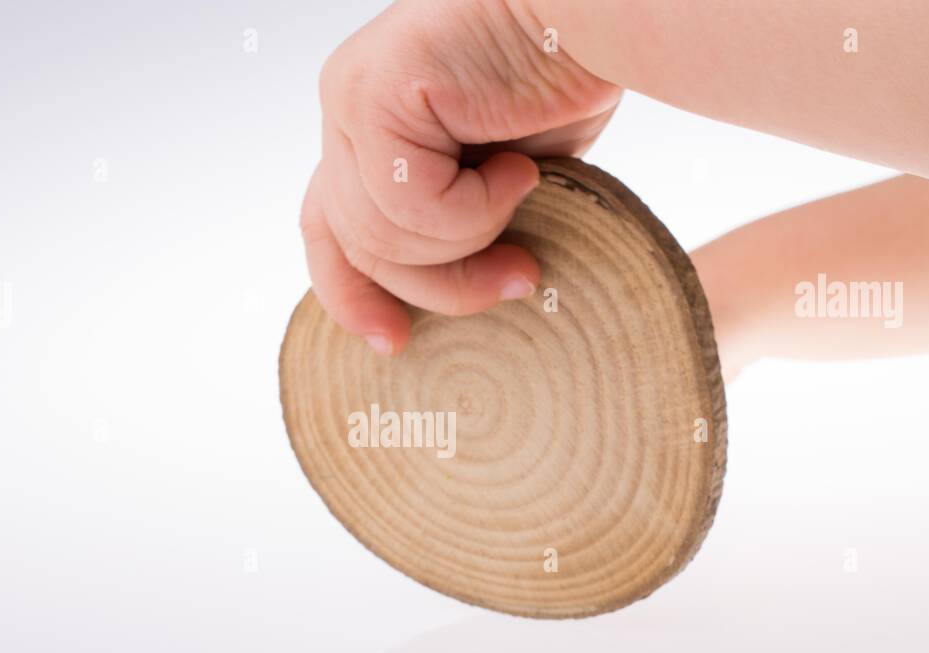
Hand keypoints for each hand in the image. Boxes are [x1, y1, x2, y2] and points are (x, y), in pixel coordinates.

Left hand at [300, 0, 621, 354]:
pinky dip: (479, 207)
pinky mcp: (376, 92)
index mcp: (367, 126)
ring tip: (528, 195)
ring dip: (470, 241)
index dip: (351, 295)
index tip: (393, 344)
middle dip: (439, 286)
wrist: (601, 13)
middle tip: (516, 282)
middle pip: (358, 245)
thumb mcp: (499, 176)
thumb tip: (441, 293)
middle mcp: (347, 108)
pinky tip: (522, 167)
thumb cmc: (565, 79)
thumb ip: (452, 216)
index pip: (327, 227)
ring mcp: (352, 97)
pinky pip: (412, 206)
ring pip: (383, 235)